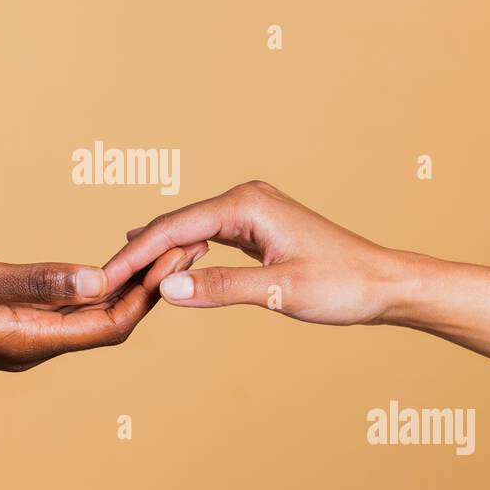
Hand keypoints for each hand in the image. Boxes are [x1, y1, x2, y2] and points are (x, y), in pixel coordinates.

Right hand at [0, 244, 206, 370]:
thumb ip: (36, 279)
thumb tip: (98, 279)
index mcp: (28, 342)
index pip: (110, 324)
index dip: (149, 293)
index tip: (178, 255)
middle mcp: (31, 346)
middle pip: (107, 323)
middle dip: (148, 288)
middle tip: (183, 247)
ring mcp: (17, 337)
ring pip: (86, 318)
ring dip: (122, 288)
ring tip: (156, 252)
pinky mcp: (4, 324)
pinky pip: (60, 311)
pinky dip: (88, 289)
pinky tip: (102, 267)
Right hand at [102, 181, 409, 325]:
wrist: (383, 284)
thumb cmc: (342, 284)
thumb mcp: (280, 291)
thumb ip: (220, 288)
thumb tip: (166, 290)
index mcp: (246, 204)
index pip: (174, 228)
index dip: (135, 254)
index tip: (105, 277)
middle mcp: (245, 198)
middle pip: (176, 226)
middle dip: (140, 255)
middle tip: (105, 286)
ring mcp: (250, 211)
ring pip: (189, 232)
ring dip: (160, 257)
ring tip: (125, 282)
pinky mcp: (256, 227)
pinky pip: (207, 239)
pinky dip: (184, 257)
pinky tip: (163, 271)